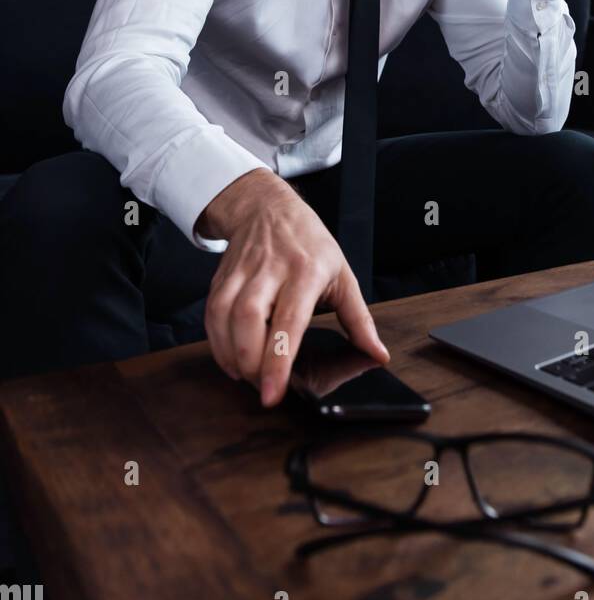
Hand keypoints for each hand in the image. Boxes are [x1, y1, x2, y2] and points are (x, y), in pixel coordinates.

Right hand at [197, 168, 388, 406]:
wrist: (268, 207)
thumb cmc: (310, 243)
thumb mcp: (342, 274)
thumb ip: (359, 319)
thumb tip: (377, 354)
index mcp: (306, 270)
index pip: (290, 320)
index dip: (279, 360)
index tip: (274, 392)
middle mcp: (271, 269)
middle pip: (249, 318)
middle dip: (250, 361)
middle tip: (262, 387)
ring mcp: (243, 271)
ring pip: (224, 316)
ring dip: (230, 354)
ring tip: (246, 376)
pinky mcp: (221, 277)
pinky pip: (211, 313)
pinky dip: (216, 342)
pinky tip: (230, 360)